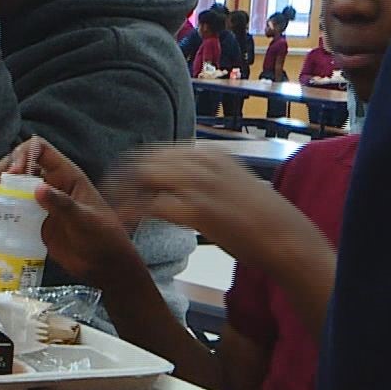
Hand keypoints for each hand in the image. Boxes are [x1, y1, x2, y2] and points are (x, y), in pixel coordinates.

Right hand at [0, 137, 141, 289]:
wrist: (103, 265)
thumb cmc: (103, 238)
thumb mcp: (85, 220)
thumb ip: (63, 205)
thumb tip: (37, 189)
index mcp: (65, 175)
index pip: (39, 150)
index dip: (22, 156)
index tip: (12, 175)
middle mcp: (49, 184)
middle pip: (15, 168)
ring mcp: (38, 204)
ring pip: (8, 192)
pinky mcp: (32, 223)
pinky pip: (9, 214)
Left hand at [103, 145, 325, 268]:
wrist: (285, 237)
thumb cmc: (260, 219)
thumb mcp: (229, 186)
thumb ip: (202, 181)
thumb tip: (175, 185)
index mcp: (208, 154)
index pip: (156, 152)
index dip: (131, 169)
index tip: (117, 185)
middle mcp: (202, 162)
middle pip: (144, 161)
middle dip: (120, 181)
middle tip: (105, 201)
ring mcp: (200, 183)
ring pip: (143, 179)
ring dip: (122, 197)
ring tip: (109, 215)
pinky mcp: (198, 209)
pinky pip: (152, 206)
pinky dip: (133, 215)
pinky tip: (123, 227)